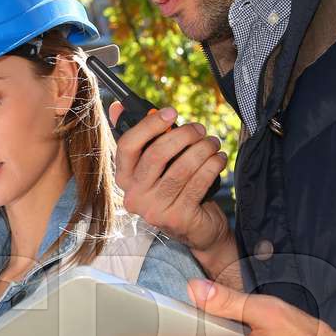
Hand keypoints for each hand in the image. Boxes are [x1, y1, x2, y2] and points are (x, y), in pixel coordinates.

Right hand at [111, 102, 230, 254]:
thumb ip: (141, 138)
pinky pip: (198, 182)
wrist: (197, 229)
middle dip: (184, 135)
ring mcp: (155, 210)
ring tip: (213, 143)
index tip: (171, 112)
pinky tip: (219, 158)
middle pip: (157, 154)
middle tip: (200, 129)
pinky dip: (213, 165)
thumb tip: (116, 106)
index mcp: (124, 179)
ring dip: (202, 149)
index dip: (149, 125)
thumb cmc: (175, 189)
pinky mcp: (178, 218)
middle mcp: (134, 197)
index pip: (127, 146)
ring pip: (181, 168)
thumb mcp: (157, 165)